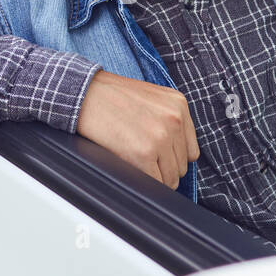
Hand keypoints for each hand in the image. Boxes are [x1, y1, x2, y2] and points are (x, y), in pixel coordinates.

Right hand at [76, 70, 199, 189]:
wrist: (85, 93)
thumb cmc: (113, 97)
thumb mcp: (152, 99)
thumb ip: (169, 119)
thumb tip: (176, 152)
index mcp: (179, 105)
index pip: (190, 151)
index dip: (173, 157)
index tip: (158, 157)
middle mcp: (175, 120)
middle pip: (181, 166)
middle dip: (163, 167)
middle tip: (141, 158)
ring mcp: (161, 137)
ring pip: (171, 178)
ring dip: (154, 176)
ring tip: (134, 160)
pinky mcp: (144, 152)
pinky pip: (156, 182)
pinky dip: (145, 181)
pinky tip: (131, 166)